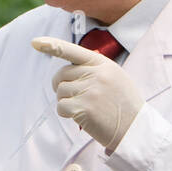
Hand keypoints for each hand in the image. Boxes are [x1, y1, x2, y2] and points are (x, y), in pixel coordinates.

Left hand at [32, 36, 142, 152]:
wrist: (135, 128)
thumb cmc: (122, 103)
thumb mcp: (115, 77)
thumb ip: (94, 69)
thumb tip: (68, 66)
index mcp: (103, 64)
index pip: (73, 51)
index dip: (52, 45)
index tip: (35, 42)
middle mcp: (96, 74)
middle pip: (61, 74)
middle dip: (60, 85)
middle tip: (73, 97)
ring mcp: (90, 90)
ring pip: (60, 91)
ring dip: (66, 101)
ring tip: (85, 107)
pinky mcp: (85, 107)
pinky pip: (61, 107)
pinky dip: (66, 113)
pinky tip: (81, 116)